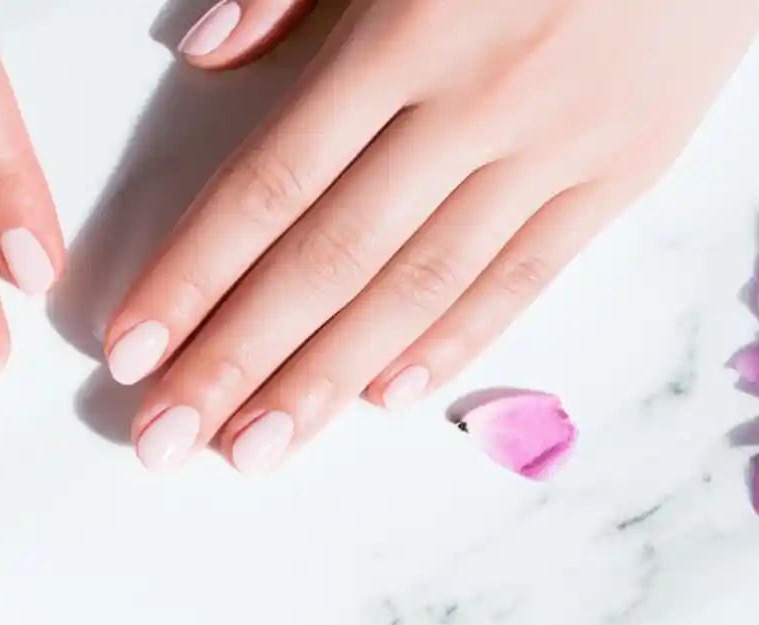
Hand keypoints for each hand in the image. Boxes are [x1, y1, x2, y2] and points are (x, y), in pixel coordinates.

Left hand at [107, 0, 758, 470]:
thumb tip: (206, 54)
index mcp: (406, 30)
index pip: (272, 184)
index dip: (195, 274)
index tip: (133, 349)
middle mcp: (476, 104)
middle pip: (332, 258)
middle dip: (238, 359)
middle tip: (168, 440)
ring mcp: (557, 146)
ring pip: (422, 286)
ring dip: (328, 378)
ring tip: (257, 448)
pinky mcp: (625, 168)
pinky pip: (528, 273)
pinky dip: (455, 340)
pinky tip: (386, 397)